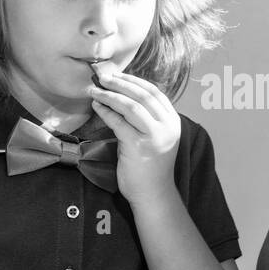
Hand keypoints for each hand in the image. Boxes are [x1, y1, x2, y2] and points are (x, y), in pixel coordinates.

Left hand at [88, 69, 180, 205]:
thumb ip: (146, 118)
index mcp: (173, 121)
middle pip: (142, 95)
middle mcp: (167, 126)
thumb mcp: (154, 137)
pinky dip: (106, 112)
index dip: (134, 81)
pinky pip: (119, 122)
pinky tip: (97, 106)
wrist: (153, 194)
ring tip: (95, 90)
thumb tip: (122, 96)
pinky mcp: (138, 146)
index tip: (117, 75)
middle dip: (120, 83)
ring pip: (131, 105)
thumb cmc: (150, 167)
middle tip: (102, 77)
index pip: (154, 92)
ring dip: (110, 95)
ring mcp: (154, 136)